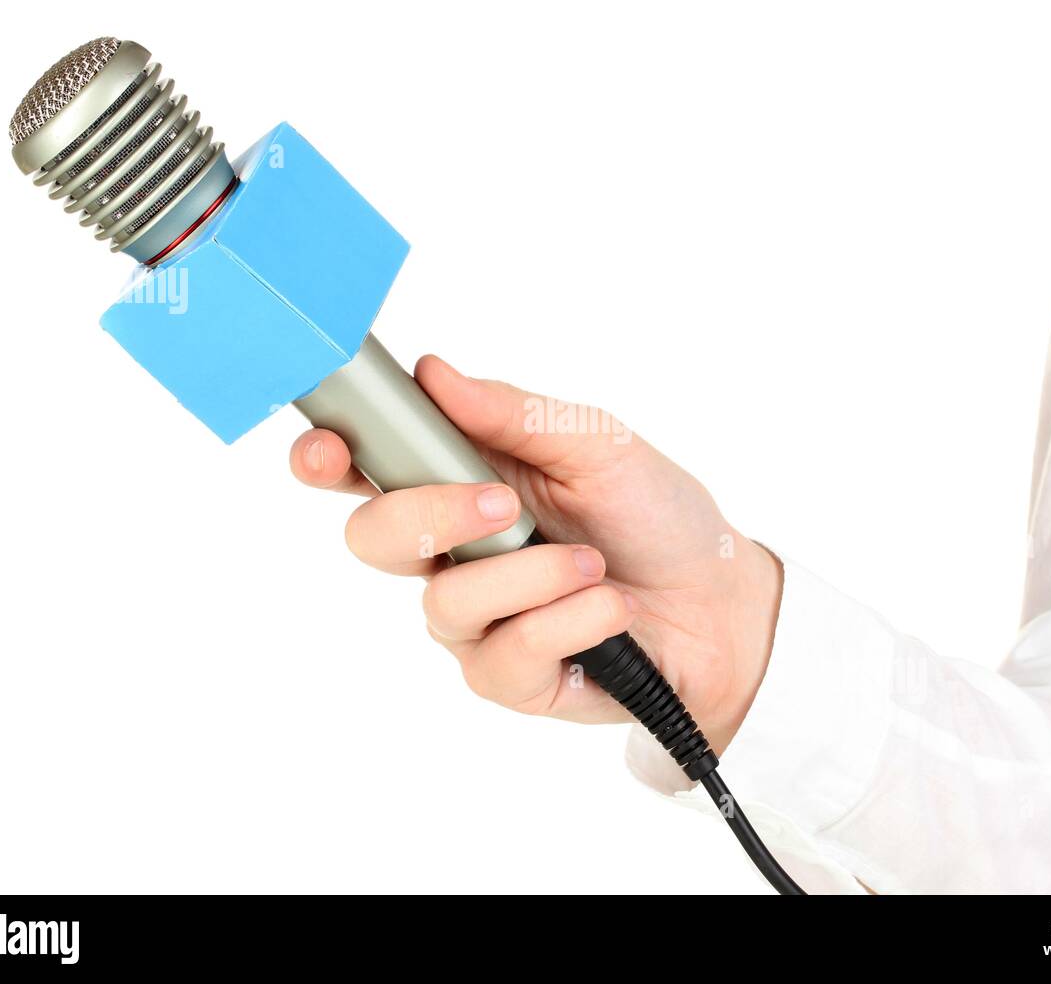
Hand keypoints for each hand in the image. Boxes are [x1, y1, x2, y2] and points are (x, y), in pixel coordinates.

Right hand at [289, 356, 781, 753]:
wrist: (724, 603)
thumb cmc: (656, 514)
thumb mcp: (598, 444)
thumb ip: (513, 413)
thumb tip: (434, 373)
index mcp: (462, 479)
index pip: (366, 469)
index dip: (327, 458)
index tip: (327, 449)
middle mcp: (454, 550)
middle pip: (373, 539)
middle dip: (428, 516)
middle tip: (501, 504)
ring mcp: (477, 619)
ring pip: (442, 605)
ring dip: (528, 575)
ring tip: (592, 563)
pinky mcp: (508, 677)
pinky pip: (504, 655)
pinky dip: (568, 621)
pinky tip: (612, 608)